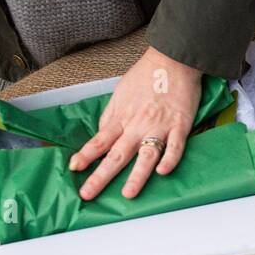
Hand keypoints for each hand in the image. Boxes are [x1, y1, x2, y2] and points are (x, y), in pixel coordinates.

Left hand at [69, 46, 202, 199]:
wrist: (172, 60)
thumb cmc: (145, 76)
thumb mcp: (120, 93)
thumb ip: (111, 116)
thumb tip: (102, 134)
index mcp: (122, 117)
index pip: (100, 141)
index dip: (86, 155)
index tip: (74, 168)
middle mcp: (137, 125)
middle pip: (117, 155)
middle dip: (101, 176)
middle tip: (88, 194)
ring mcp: (159, 127)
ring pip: (145, 156)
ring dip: (136, 176)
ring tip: (128, 194)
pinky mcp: (180, 126)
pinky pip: (175, 146)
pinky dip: (170, 159)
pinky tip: (163, 172)